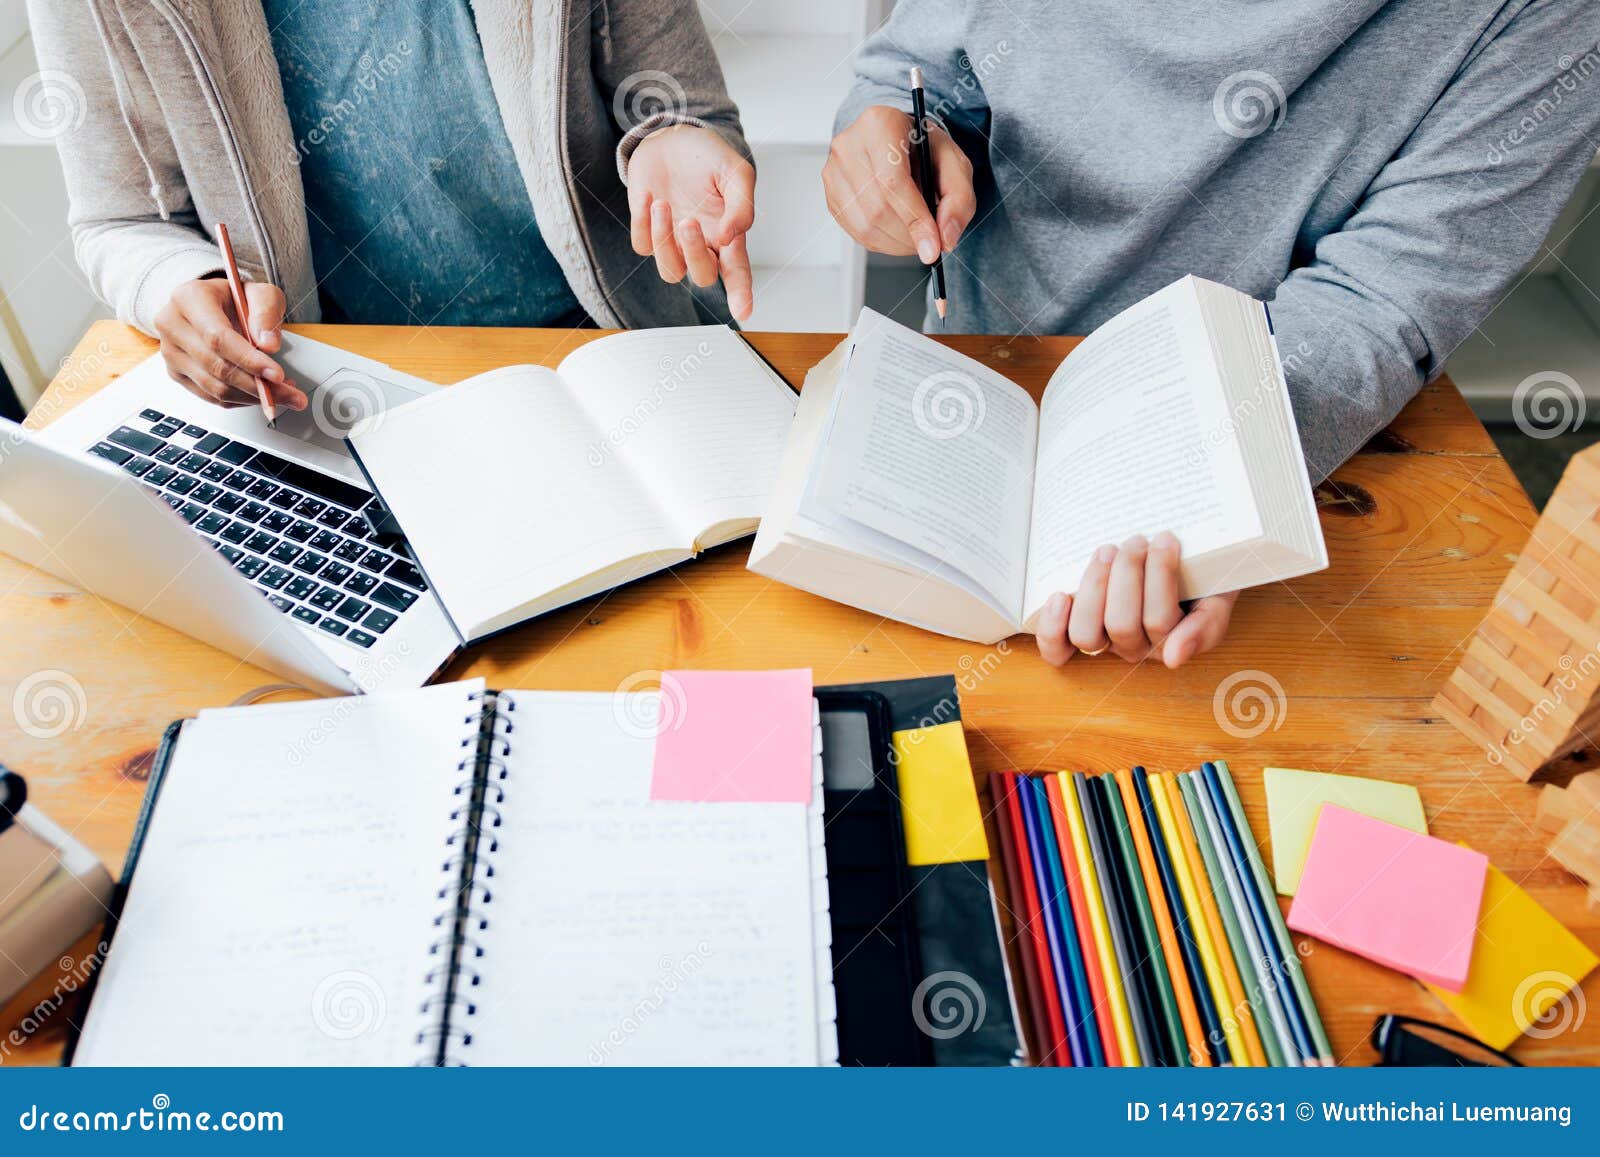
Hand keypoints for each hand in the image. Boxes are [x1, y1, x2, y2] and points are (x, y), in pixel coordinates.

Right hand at [153, 278, 304, 410]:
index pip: (217, 337)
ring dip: (253, 396)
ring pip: (215, 388)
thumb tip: (269, 345)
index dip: (249, 360)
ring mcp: (170, 352)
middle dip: (258, 386)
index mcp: (189, 298)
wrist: (214, 304)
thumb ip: (266, 312)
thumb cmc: (235, 298)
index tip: (277, 374)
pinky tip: (261, 393)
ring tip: (282, 393)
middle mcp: (172, 325)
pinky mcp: (176, 373)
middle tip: (291, 394)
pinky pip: (212, 397)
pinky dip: (241, 400)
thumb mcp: (260, 293)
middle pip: (216, 367)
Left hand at [628, 125, 756, 320]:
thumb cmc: (708, 156)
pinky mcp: (648, 230)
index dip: (742, 294)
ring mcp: (674, 241)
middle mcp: (703, 244)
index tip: (743, 312)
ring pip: (670, 271)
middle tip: (689, 222)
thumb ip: (742, 204)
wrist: (671, 136)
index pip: (739, 272)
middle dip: (694, 254)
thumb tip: (732, 236)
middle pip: (702, 276)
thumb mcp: (735, 171)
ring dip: (664, 241)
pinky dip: (643, 225)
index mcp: (728, 235)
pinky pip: (642, 247)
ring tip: (663, 203)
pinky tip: (649, 199)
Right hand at [823, 104, 975, 261]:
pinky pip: (856, 232)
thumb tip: (946, 238)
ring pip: (865, 226)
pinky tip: (898, 231)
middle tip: (932, 243)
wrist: (896, 139)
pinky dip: (883, 242)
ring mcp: (833, 171)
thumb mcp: (954, 163)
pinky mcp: (831, 194)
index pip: (893, 182)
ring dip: (897, 243)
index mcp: (880, 124)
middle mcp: (849, 145)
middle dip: (909, 236)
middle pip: (878, 209)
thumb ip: (958, 199)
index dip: (914, 220)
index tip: (933, 249)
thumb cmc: (923, 148)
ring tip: (916, 235)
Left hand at [1034, 533, 1239, 667]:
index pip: (1160, 620)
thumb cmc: (1200, 578)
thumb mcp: (1218, 596)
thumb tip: (1174, 657)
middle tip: (1135, 541)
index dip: (1159, 576)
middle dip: (1126, 574)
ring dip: (1093, 589)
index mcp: (1172, 641)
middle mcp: (1136, 647)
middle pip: (1121, 625)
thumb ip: (1206, 627)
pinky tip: (1059, 597)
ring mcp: (1104, 642)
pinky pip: (1057, 649)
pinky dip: (1052, 628)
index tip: (1165, 538)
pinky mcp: (1072, 634)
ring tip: (1106, 552)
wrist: (1181, 563)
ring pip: (1087, 635)